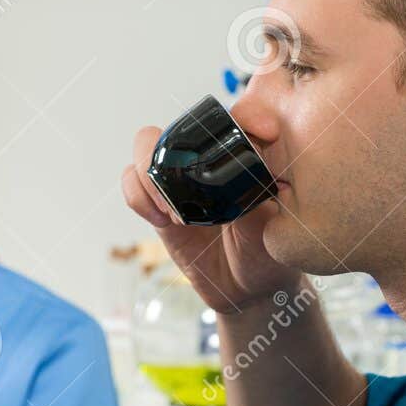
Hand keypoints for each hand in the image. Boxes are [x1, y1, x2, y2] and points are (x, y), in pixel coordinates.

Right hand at [120, 126, 300, 314]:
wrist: (249, 290)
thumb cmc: (270, 254)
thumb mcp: (274, 226)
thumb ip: (257, 198)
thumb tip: (246, 173)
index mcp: (242, 155)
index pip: (236, 118)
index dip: (246, 115)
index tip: (264, 132)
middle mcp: (207, 161)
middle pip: (178, 125)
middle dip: (173, 146)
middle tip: (186, 183)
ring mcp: (179, 181)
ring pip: (146, 146)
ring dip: (150, 172)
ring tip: (171, 212)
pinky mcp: (157, 205)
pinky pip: (132, 185)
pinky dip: (138, 196)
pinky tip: (160, 221)